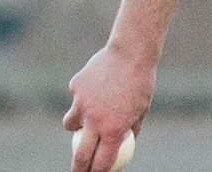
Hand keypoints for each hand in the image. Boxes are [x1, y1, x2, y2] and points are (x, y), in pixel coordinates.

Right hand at [63, 43, 154, 171]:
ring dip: (75, 125)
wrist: (131, 52)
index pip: (102, 162)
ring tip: (85, 117)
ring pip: (70, 123)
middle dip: (78, 169)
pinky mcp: (75, 87)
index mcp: (114, 129)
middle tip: (78, 171)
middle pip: (81, 155)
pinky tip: (94, 84)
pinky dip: (82, 96)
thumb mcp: (141, 109)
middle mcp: (95, 120)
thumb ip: (131, 128)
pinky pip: (76, 97)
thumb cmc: (141, 82)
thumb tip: (125, 142)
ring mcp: (82, 103)